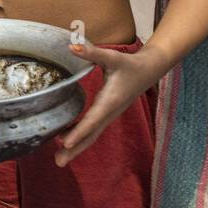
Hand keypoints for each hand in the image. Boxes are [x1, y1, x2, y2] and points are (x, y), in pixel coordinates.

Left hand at [54, 42, 163, 165]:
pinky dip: (80, 136)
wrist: (149, 70)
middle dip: (75, 149)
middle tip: (58, 162)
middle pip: (91, 135)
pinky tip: (64, 140)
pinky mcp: (107, 114)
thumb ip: (92, 53)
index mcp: (110, 101)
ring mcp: (109, 115)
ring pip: (92, 135)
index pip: (92, 120)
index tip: (65, 143)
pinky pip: (92, 129)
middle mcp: (110, 112)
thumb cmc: (129, 64)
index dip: (79, 132)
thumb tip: (71, 46)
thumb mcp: (112, 57)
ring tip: (59, 159)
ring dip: (76, 147)